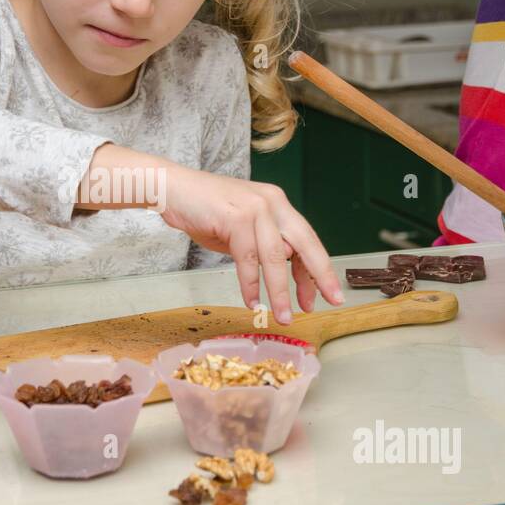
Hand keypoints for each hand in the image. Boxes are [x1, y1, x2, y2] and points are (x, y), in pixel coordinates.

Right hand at [161, 166, 343, 323]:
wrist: (173, 189)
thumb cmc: (206, 211)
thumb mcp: (243, 228)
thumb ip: (263, 245)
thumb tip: (282, 272)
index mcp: (278, 204)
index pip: (307, 240)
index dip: (318, 269)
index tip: (325, 294)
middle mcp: (272, 202)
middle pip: (304, 244)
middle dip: (319, 276)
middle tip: (330, 301)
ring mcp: (255, 208)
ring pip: (275, 257)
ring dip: (280, 291)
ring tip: (283, 316)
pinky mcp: (236, 217)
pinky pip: (248, 259)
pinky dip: (250, 284)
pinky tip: (252, 302)